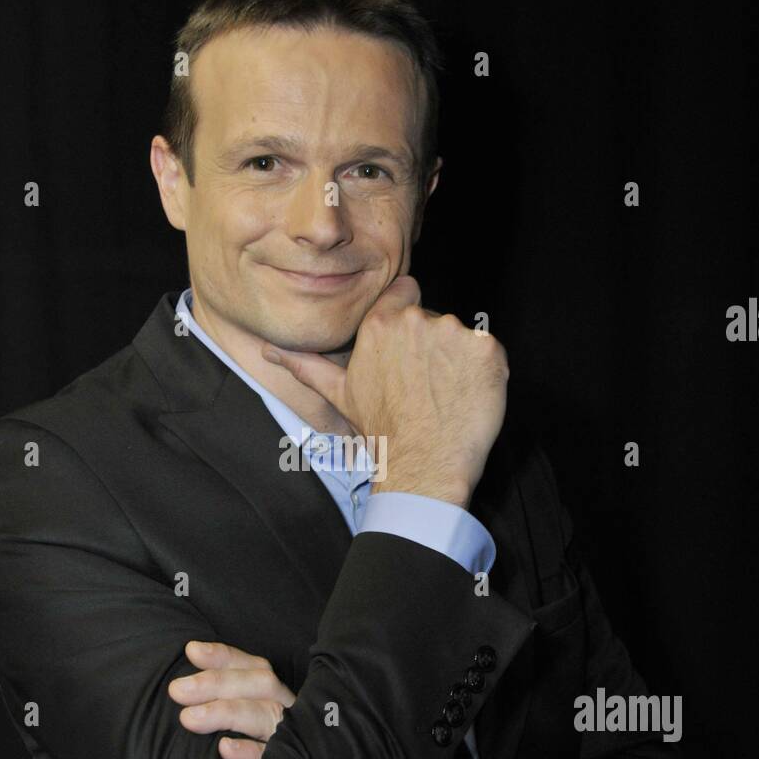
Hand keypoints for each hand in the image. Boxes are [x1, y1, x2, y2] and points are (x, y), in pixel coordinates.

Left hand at [168, 640, 295, 758]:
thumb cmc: (253, 743)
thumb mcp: (242, 711)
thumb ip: (222, 695)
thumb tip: (188, 665)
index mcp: (274, 693)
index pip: (252, 666)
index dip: (222, 657)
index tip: (191, 651)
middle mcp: (285, 708)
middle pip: (260, 684)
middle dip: (216, 683)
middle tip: (176, 690)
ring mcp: (290, 737)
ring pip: (266, 715)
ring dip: (226, 712)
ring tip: (188, 718)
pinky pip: (272, 758)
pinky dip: (249, 751)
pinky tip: (225, 749)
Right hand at [260, 274, 508, 506]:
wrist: (423, 465)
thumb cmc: (381, 430)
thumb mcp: (338, 393)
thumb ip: (306, 364)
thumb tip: (268, 350)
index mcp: (380, 324)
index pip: (404, 292)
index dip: (408, 315)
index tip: (410, 347)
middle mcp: (417, 320)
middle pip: (433, 318)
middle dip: (433, 345)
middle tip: (426, 384)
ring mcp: (455, 333)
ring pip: (461, 336)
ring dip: (460, 359)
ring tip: (447, 395)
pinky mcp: (487, 350)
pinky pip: (490, 350)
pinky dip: (485, 371)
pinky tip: (469, 396)